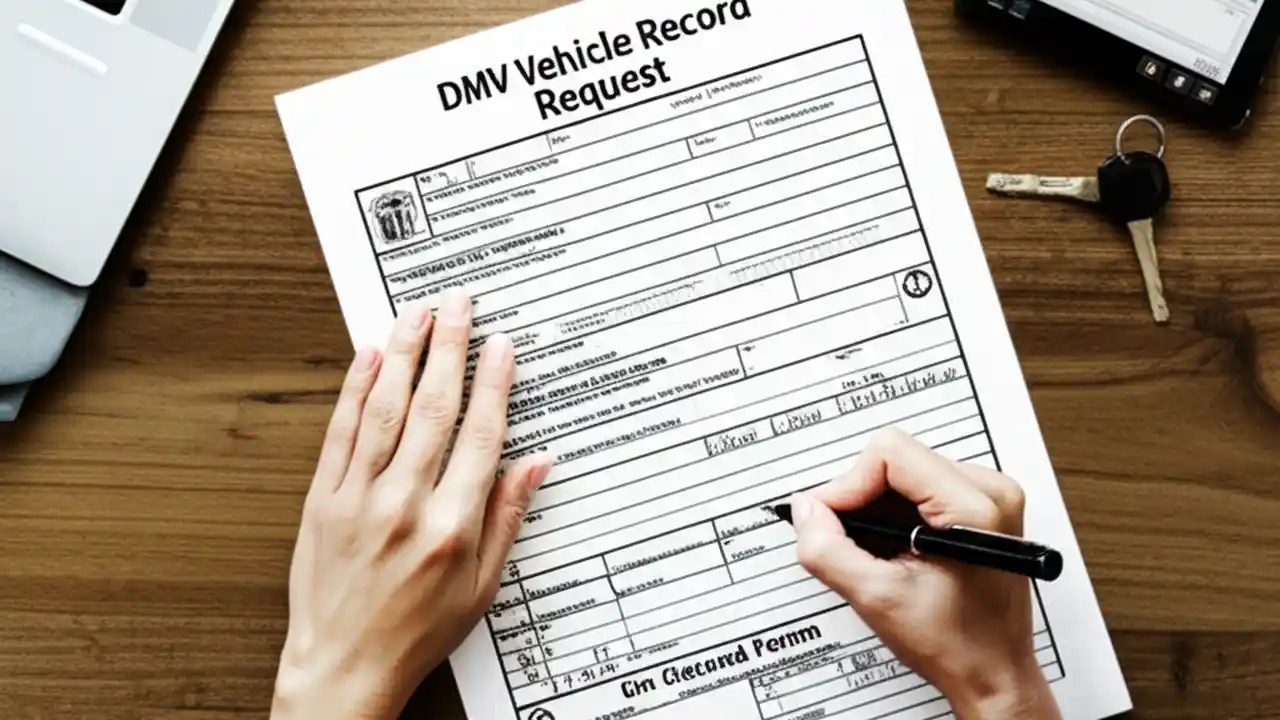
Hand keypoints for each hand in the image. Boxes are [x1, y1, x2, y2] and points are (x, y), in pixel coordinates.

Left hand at [271, 291, 552, 719]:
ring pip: (385, 408)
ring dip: (404, 354)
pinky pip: (341, 433)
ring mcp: (359, 499)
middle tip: (459, 306)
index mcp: (452, 527)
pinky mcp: (323, 500)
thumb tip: (537, 463)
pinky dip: (355, 390)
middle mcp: (405, 505)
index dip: (494, 384)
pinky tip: (369, 357)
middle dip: (451, 348)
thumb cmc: (417, 632)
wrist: (344, 666)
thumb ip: (508, 517)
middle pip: (434, 408)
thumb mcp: (482, 585)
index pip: (480, 436)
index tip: (502, 346)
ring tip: (416, 314)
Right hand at [792, 429, 1060, 719]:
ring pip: (904, 471)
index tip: (830, 520)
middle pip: (896, 459)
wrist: (994, 673)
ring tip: (875, 552)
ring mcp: (987, 498)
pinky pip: (918, 487)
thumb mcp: (877, 599)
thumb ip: (829, 550)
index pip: (890, 454)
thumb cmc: (958, 644)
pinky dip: (893, 514)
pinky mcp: (979, 507)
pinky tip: (893, 549)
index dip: (848, 485)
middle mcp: (989, 492)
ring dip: (876, 508)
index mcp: (975, 507)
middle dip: (860, 498)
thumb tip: (806, 510)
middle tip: (848, 542)